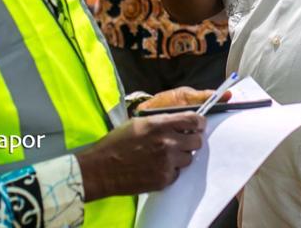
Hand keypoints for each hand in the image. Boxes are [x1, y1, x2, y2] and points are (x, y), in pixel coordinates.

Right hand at [76, 112, 204, 200]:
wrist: (101, 169)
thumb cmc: (116, 144)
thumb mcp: (138, 123)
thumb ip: (162, 121)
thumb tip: (180, 121)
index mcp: (160, 125)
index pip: (194, 120)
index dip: (199, 123)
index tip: (198, 126)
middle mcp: (167, 143)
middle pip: (197, 141)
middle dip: (191, 141)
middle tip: (181, 142)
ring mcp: (167, 162)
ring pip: (189, 159)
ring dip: (180, 157)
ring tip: (163, 156)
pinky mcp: (164, 179)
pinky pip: (177, 174)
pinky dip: (170, 171)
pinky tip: (156, 168)